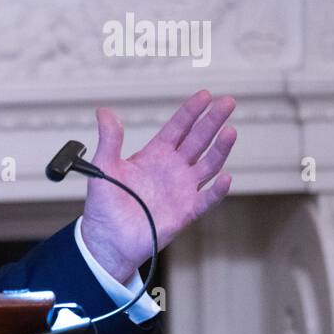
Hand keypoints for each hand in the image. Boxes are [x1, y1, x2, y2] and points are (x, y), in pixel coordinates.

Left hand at [80, 90, 236, 282]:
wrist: (108, 239)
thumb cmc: (105, 204)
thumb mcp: (104, 167)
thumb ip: (109, 139)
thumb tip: (104, 111)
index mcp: (155, 155)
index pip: (178, 128)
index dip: (191, 111)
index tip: (205, 95)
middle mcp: (173, 169)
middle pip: (198, 140)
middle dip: (213, 121)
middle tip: (227, 102)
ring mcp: (183, 189)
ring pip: (209, 164)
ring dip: (220, 148)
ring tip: (230, 131)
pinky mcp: (187, 211)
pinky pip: (207, 199)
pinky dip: (218, 190)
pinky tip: (226, 177)